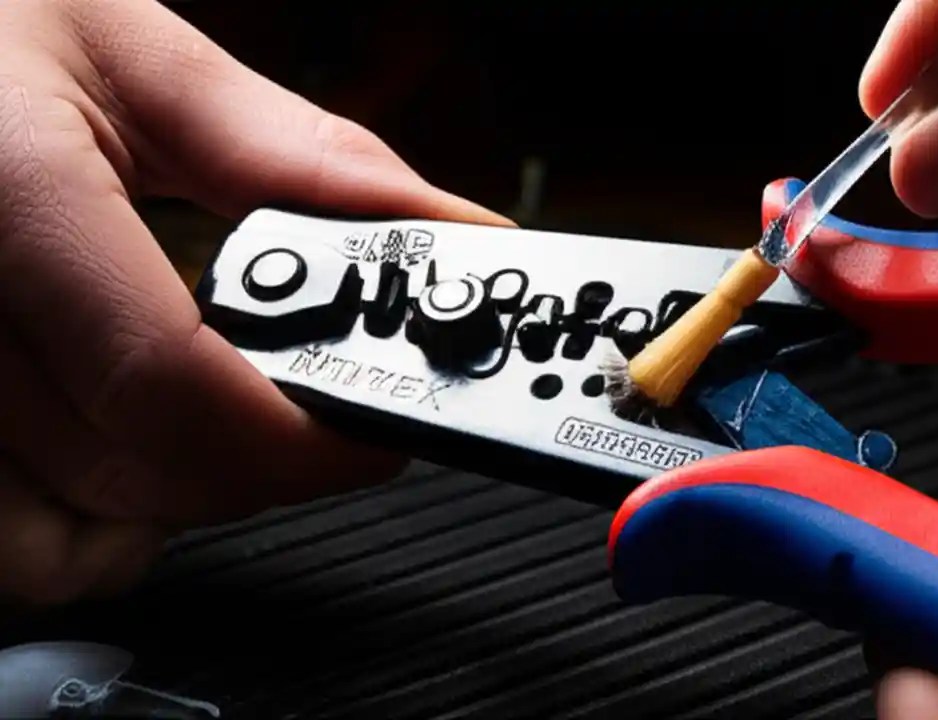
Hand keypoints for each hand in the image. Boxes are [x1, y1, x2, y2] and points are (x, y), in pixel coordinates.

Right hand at [0, 0, 510, 605]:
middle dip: (264, 464)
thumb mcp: (130, 53)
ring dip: (172, 502)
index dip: (302, 439)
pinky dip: (78, 530)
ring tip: (211, 421)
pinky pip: (8, 542)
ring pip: (67, 534)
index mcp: (12, 198)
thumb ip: (296, 151)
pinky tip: (112, 454)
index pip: (172, 380)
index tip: (374, 438)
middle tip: (314, 414)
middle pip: (140, 471)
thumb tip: (447, 226)